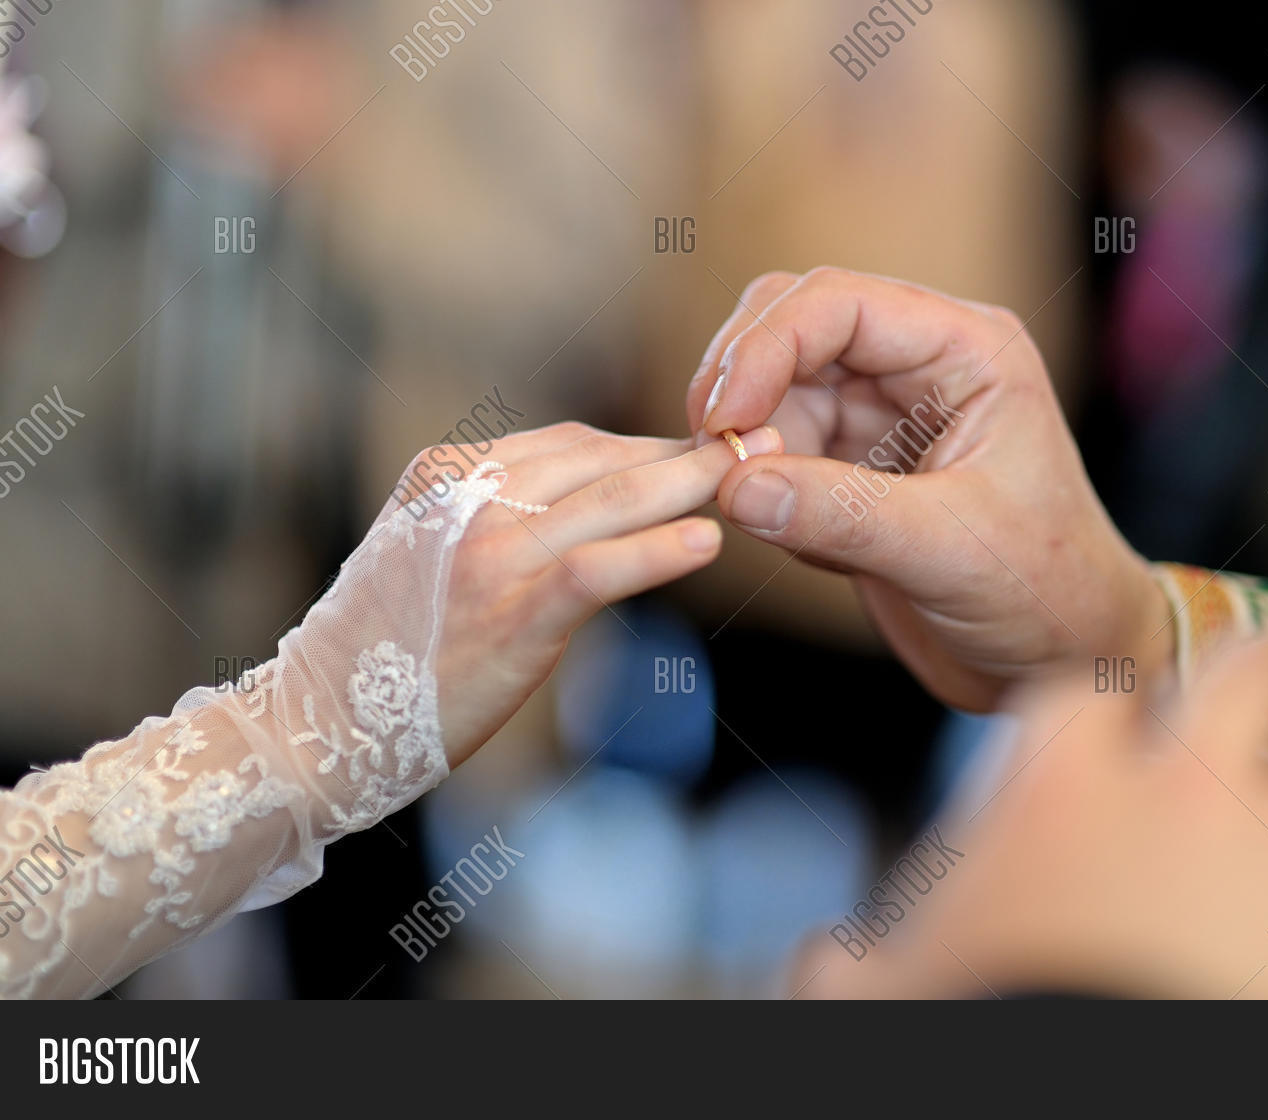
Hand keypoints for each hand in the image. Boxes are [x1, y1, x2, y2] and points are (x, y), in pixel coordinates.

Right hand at [405, 421, 780, 764]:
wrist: (322, 723)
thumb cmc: (388, 646)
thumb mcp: (430, 551)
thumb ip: (497, 514)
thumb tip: (592, 499)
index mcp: (447, 472)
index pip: (572, 443)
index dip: (648, 443)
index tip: (708, 444)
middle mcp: (464, 496)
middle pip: (598, 458)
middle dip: (686, 450)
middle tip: (758, 440)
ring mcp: (484, 551)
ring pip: (608, 500)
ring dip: (691, 485)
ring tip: (755, 473)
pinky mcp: (507, 610)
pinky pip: (596, 569)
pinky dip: (656, 552)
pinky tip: (705, 544)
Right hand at [686, 267, 1165, 709]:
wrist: (1063, 657)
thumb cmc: (1047, 593)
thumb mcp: (950, 552)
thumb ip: (841, 515)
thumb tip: (737, 485)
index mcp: (967, 351)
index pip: (838, 303)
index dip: (765, 347)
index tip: (724, 419)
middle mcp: (920, 367)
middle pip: (792, 326)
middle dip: (741, 382)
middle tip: (716, 455)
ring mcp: (883, 415)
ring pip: (774, 391)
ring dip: (748, 443)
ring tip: (766, 514)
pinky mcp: (853, 466)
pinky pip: (777, 452)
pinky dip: (762, 489)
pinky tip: (801, 542)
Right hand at [792, 641, 1267, 998]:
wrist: (1080, 1094)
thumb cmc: (974, 1029)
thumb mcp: (881, 993)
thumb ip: (848, 964)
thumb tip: (826, 964)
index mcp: (1059, 790)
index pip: (1085, 703)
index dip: (1101, 724)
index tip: (1107, 756)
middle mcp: (1183, 789)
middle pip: (1243, 673)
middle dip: (1257, 693)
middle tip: (1261, 732)